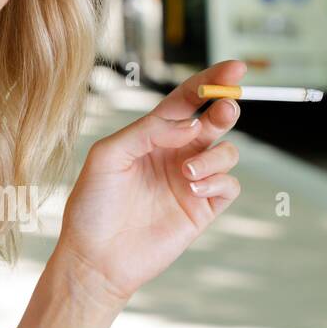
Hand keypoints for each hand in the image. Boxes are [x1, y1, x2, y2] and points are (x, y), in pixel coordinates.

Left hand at [52, 60, 244, 309]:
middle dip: (224, 109)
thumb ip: (147, 131)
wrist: (94, 259)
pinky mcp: (202, 210)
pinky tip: (193, 189)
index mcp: (151, 135)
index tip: (235, 68)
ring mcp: (191, 181)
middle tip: (223, 111)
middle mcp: (175, 154)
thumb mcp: (108, 156)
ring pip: (226, 152)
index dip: (211, 80)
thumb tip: (190, 123)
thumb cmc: (92, 205)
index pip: (186, 100)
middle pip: (213, 120)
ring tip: (187, 173)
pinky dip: (218, 181)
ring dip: (214, 155)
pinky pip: (229, 185)